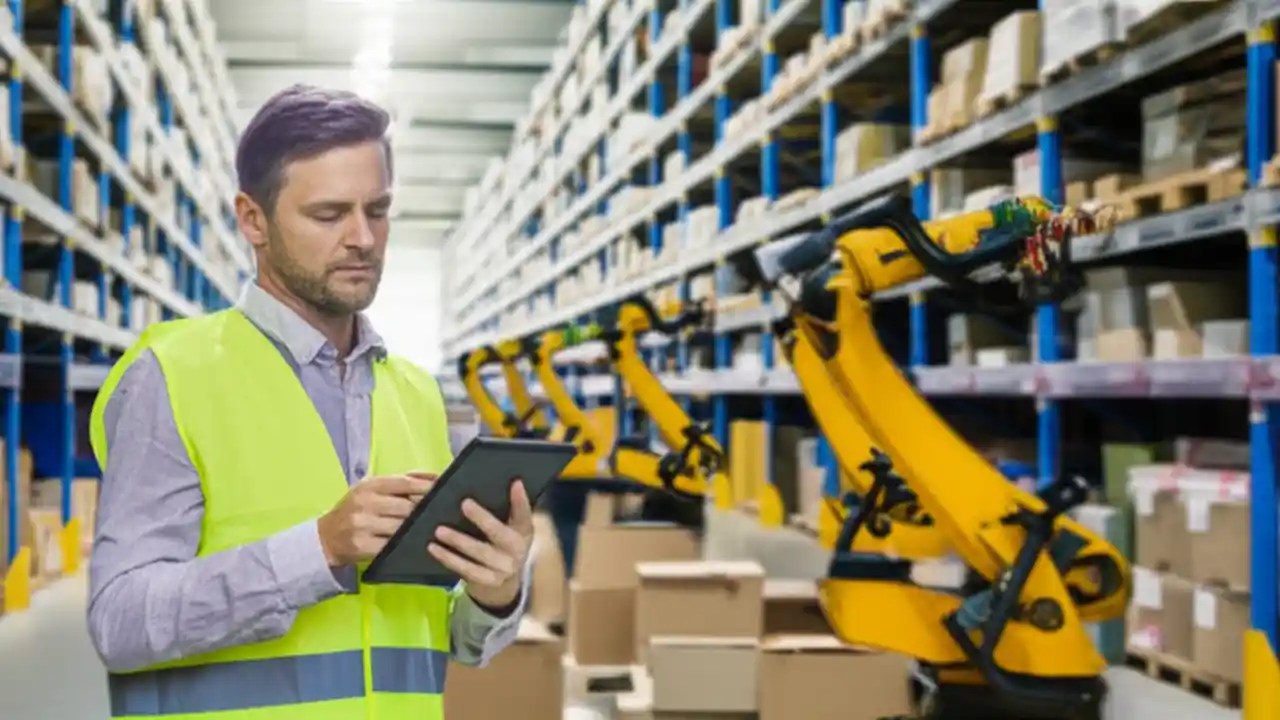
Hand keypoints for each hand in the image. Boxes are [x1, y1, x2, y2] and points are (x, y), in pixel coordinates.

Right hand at [317, 473, 435, 566]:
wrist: (325, 537)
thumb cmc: (355, 510)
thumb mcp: (371, 490)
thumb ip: (401, 481)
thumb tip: (435, 476)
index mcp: (370, 485)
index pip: (404, 483)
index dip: (427, 487)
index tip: (444, 491)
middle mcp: (365, 502)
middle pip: (406, 506)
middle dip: (425, 511)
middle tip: (442, 515)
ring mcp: (363, 525)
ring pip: (401, 527)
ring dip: (418, 529)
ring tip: (432, 529)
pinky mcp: (362, 545)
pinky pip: (392, 545)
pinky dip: (405, 545)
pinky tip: (415, 544)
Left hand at [429, 479, 533, 610]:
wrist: (505, 583)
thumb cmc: (503, 544)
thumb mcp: (512, 528)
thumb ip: (508, 509)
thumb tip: (501, 482)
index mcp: (524, 532)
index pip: (524, 514)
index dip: (521, 500)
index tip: (515, 483)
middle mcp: (517, 551)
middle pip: (499, 533)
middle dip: (482, 518)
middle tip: (465, 504)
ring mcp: (503, 568)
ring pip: (479, 553)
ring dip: (458, 541)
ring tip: (439, 530)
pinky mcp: (487, 581)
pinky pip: (466, 569)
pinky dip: (449, 559)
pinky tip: (434, 548)